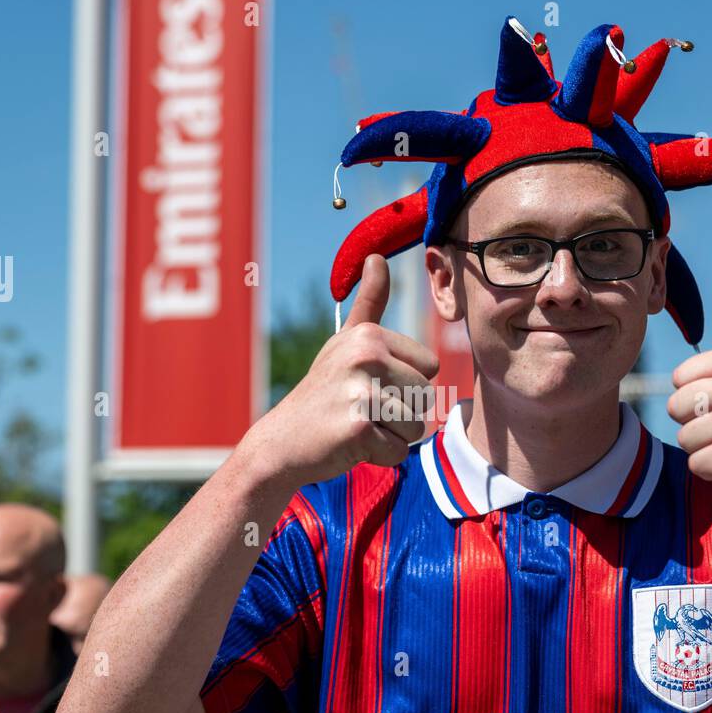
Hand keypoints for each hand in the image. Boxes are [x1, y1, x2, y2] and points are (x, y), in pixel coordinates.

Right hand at [245, 255, 440, 487]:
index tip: (368, 385)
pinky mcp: (359, 428)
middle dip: (400, 413)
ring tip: (356, 425)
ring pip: (416, 426)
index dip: (404, 384)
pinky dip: (379, 456)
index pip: (429, 368)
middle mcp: (367, 357)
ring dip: (391, 435)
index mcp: (369, 336)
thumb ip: (369, 302)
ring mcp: (362, 392)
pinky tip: (350, 444)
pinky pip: (398, 451)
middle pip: (426, 397)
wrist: (282, 441)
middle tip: (360, 410)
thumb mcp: (345, 342)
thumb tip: (377, 256)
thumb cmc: (323, 391)